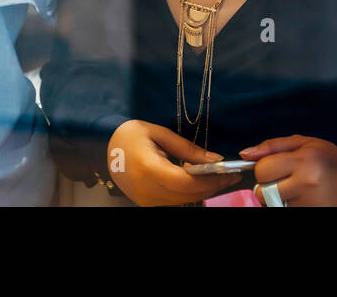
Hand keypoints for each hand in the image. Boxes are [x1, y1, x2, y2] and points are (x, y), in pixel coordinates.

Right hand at [107, 120, 240, 205]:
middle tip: (231, 175)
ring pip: (184, 201)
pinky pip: (175, 201)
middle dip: (213, 186)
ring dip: (204, 190)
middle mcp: (146, 190)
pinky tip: (199, 180)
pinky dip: (190, 192)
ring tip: (219, 176)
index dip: (210, 179)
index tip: (229, 172)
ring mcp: (146, 200)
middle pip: (188, 195)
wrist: (104, 147)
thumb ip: (188, 148)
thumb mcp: (160, 133)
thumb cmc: (130, 135)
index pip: (185, 182)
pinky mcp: (147, 203)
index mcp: (148, 168)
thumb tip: (215, 159)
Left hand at [240, 134, 336, 206]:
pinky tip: (301, 199)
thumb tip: (245, 153)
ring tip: (295, 189)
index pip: (262, 167)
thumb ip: (274, 145)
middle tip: (284, 179)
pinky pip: (280, 208)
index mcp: (306, 157)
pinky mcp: (305, 210)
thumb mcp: (305, 144)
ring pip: (269, 200)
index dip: (264, 168)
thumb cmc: (326, 162)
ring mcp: (307, 200)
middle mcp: (308, 179)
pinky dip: (285, 205)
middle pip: (261, 187)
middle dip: (266, 184)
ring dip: (275, 196)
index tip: (275, 167)